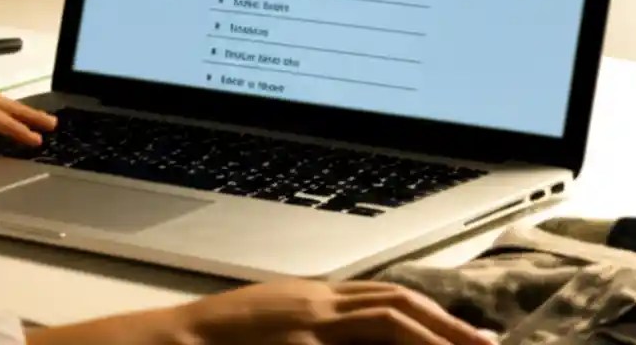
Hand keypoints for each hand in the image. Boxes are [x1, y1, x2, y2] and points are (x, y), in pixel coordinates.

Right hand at [27, 279, 493, 344]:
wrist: (171, 342)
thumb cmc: (215, 339)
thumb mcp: (271, 319)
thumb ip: (310, 324)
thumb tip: (346, 335)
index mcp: (312, 296)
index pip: (385, 296)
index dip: (430, 312)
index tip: (464, 333)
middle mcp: (316, 303)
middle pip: (396, 304)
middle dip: (446, 324)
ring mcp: (309, 325)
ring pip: (387, 320)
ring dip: (433, 336)